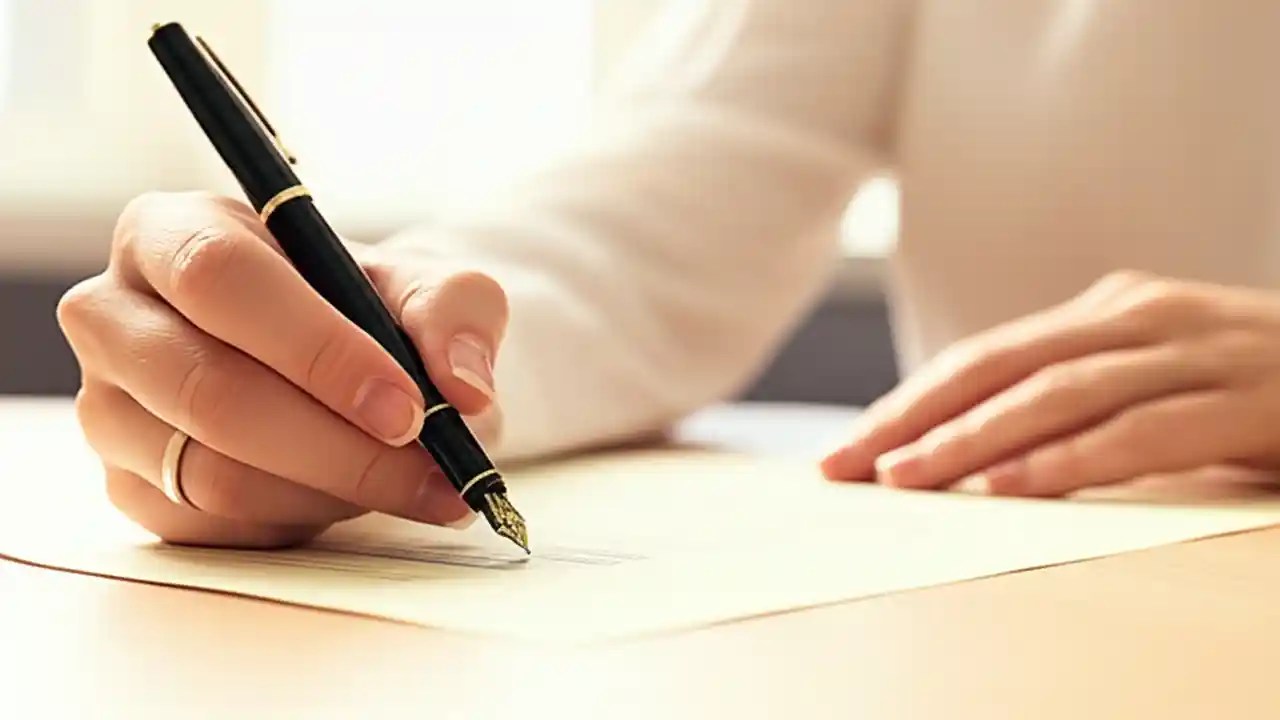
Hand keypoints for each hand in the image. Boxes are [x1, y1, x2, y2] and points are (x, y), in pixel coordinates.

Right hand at [57, 192, 507, 547]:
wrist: (339, 365)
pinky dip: (303, 520)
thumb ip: (456, 314)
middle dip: (339, 444)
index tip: (407, 407)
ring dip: (332, 490)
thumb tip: (464, 389)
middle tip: (431, 468)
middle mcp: (114, 315)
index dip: (317, 348)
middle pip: (208, 390)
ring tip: (414, 484)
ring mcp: (108, 409)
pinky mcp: (129, 486)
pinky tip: (354, 495)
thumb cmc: (367, 309)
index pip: (220, 279)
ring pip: (212, 473)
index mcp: (170, 232)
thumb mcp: (426, 284)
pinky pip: (215, 525)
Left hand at [821, 271, 1279, 495]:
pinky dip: (1071, 460)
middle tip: (848, 466)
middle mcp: (1141, 319)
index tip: (846, 451)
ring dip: (973, 439)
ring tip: (907, 477)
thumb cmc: (1246, 383)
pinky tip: (1013, 487)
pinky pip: (1142, 430)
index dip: (908, 404)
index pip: (983, 359)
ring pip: (1058, 394)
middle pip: (1000, 369)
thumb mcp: (1152, 373)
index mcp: (1108, 312)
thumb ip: (1077, 396)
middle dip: (914, 420)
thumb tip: (975, 453)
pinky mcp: (1246, 400)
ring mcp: (1196, 353)